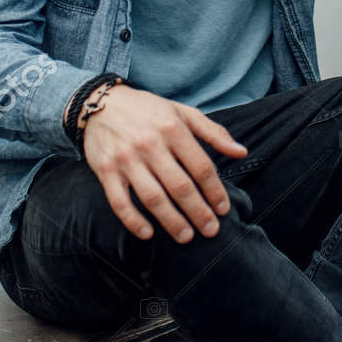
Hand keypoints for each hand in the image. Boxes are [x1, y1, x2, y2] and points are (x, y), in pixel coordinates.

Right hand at [79, 83, 247, 242]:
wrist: (100, 104)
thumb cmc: (147, 110)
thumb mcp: (182, 112)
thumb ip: (214, 132)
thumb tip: (242, 152)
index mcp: (173, 129)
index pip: (201, 167)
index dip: (215, 191)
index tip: (223, 209)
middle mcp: (150, 144)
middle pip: (180, 186)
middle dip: (198, 212)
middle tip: (211, 231)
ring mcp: (126, 159)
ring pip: (153, 198)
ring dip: (172, 221)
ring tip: (186, 237)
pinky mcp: (105, 171)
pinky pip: (119, 202)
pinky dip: (133, 220)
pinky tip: (148, 233)